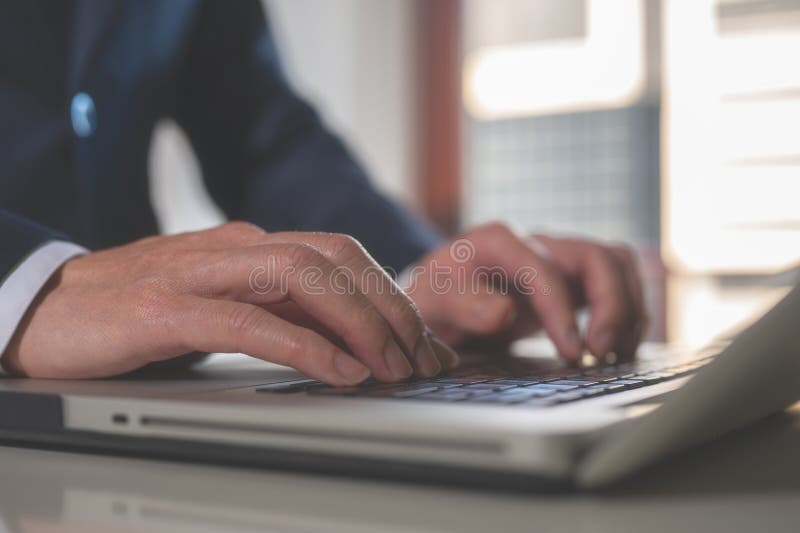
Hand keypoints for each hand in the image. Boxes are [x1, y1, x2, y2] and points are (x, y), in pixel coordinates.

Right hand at [4, 222, 455, 382]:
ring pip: (303, 277)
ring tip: (392, 367)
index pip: (340, 255)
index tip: (421, 343)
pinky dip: (304, 346)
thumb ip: (272, 309)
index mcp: (250, 246)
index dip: (390, 296)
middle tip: (421, 359)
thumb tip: (341, 340)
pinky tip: (339, 372)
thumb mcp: (218, 305)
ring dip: (360, 323)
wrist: (43, 309)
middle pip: (336, 258)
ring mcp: (200, 272)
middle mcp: (234, 247)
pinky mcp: (166, 307)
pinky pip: (250, 320)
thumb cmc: (135, 314)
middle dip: (390, 309)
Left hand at [403, 223, 646, 362]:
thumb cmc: (435, 298)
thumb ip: (464, 304)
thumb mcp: (433, 302)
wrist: (438, 296)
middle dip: (611, 305)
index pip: (545, 270)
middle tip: (601, 352)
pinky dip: (626, 313)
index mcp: (499, 242)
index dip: (563, 311)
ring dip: (627, 308)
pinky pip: (615, 282)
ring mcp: (558, 259)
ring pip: (616, 264)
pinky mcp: (571, 279)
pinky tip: (612, 350)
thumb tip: (505, 312)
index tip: (571, 352)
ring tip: (612, 354)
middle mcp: (536, 243)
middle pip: (597, 256)